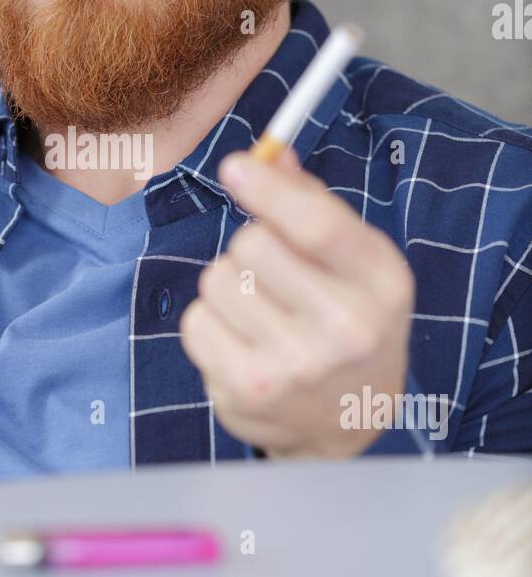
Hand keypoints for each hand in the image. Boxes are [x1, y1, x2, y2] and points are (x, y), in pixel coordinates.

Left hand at [178, 148, 414, 457]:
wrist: (348, 422)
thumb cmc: (348, 321)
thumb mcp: (355, 263)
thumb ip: (314, 206)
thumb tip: (269, 155)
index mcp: (381, 282)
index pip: (317, 224)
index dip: (269, 189)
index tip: (235, 166)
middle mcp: (347, 327)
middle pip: (253, 244)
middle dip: (250, 246)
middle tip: (271, 272)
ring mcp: (297, 365)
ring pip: (217, 279)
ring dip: (228, 286)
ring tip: (260, 311)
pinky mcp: (249, 391)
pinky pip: (196, 321)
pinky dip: (210, 323)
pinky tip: (242, 341)